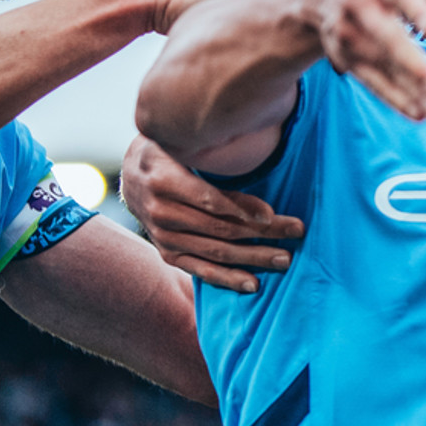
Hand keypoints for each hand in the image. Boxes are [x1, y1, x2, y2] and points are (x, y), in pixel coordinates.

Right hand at [121, 134, 302, 293]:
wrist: (130, 177)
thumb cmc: (166, 152)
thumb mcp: (180, 142)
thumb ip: (206, 153)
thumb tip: (249, 149)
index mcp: (164, 181)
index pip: (210, 200)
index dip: (243, 209)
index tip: (273, 216)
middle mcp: (161, 213)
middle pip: (221, 228)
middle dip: (263, 232)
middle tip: (295, 232)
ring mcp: (164, 238)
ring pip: (216, 252)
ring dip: (253, 257)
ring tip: (284, 259)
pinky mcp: (168, 254)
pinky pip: (201, 271)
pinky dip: (228, 278)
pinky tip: (253, 284)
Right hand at [305, 0, 425, 120]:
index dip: (411, 4)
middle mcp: (358, 5)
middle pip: (385, 37)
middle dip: (412, 64)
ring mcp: (351, 36)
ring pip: (381, 67)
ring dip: (409, 90)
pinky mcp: (350, 61)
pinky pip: (375, 84)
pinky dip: (398, 101)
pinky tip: (425, 116)